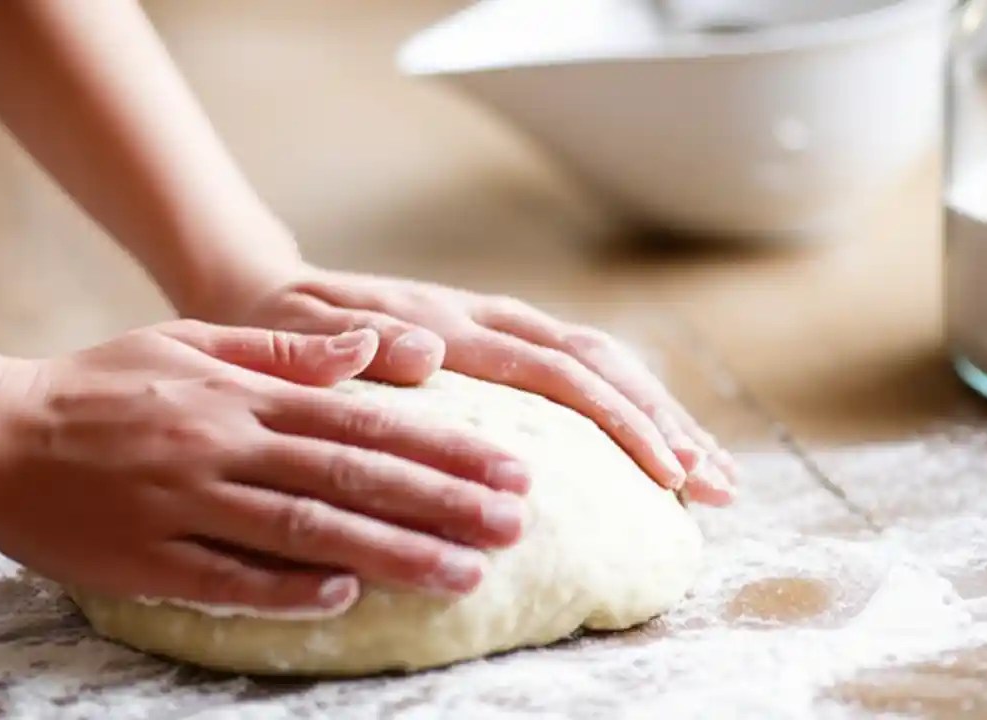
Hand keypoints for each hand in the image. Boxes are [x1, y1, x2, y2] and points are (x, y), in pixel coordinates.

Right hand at [0, 320, 530, 614]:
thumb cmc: (100, 384)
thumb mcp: (190, 343)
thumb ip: (285, 353)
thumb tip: (371, 348)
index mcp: (243, 397)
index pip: (364, 424)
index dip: (442, 448)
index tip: (508, 468)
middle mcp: (225, 448)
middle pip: (352, 478)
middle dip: (441, 501)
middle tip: (515, 523)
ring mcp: (186, 507)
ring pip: (306, 531)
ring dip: (391, 554)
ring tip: (465, 571)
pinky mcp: (147, 561)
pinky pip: (227, 581)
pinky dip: (287, 592)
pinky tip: (349, 602)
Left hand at [221, 267, 735, 505]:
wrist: (269, 293)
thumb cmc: (282, 327)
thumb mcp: (297, 335)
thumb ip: (353, 342)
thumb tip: (422, 349)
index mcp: (453, 321)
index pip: (556, 369)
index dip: (617, 418)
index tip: (664, 468)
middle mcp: (489, 320)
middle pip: (601, 365)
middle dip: (664, 424)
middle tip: (717, 484)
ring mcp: (499, 330)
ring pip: (602, 366)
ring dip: (662, 418)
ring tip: (716, 475)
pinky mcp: (499, 346)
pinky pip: (577, 376)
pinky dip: (627, 412)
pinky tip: (659, 451)